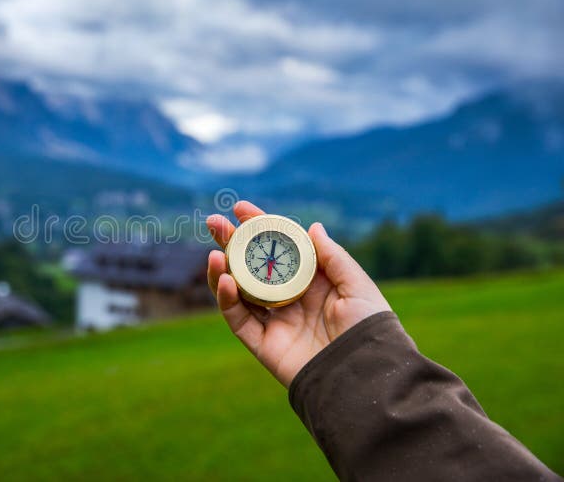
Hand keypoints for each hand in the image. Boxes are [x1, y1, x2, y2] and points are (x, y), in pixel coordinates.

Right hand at [206, 201, 391, 386]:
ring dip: (222, 270)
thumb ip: (332, 257)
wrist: (366, 374)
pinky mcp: (263, 344)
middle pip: (251, 266)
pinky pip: (239, 320)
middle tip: (214, 223)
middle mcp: (289, 299)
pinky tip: (225, 280)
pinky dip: (227, 300)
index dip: (259, 228)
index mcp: (310, 282)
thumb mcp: (357, 286)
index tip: (240, 208)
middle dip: (231, 244)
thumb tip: (311, 227)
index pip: (278, 249)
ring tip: (214, 253)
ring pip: (238, 292)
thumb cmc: (369, 329)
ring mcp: (274, 322)